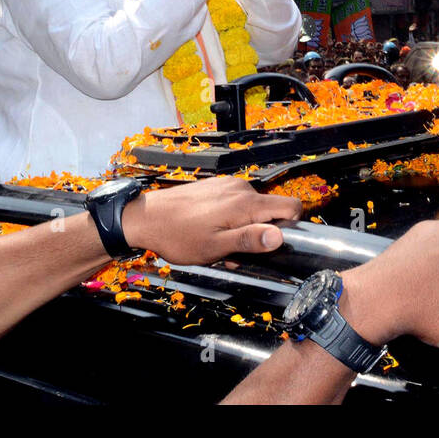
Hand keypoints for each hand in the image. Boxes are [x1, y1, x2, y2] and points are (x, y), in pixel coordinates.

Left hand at [122, 175, 301, 264]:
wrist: (147, 217)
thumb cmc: (178, 235)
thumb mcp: (216, 246)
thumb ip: (250, 240)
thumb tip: (279, 236)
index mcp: (246, 203)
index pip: (291, 206)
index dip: (292, 226)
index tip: (275, 244)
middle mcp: (241, 189)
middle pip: (270, 210)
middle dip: (260, 233)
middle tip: (235, 252)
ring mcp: (228, 185)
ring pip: (252, 208)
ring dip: (244, 227)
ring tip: (220, 243)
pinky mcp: (217, 186)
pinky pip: (237, 202)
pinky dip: (232, 218)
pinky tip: (212, 230)